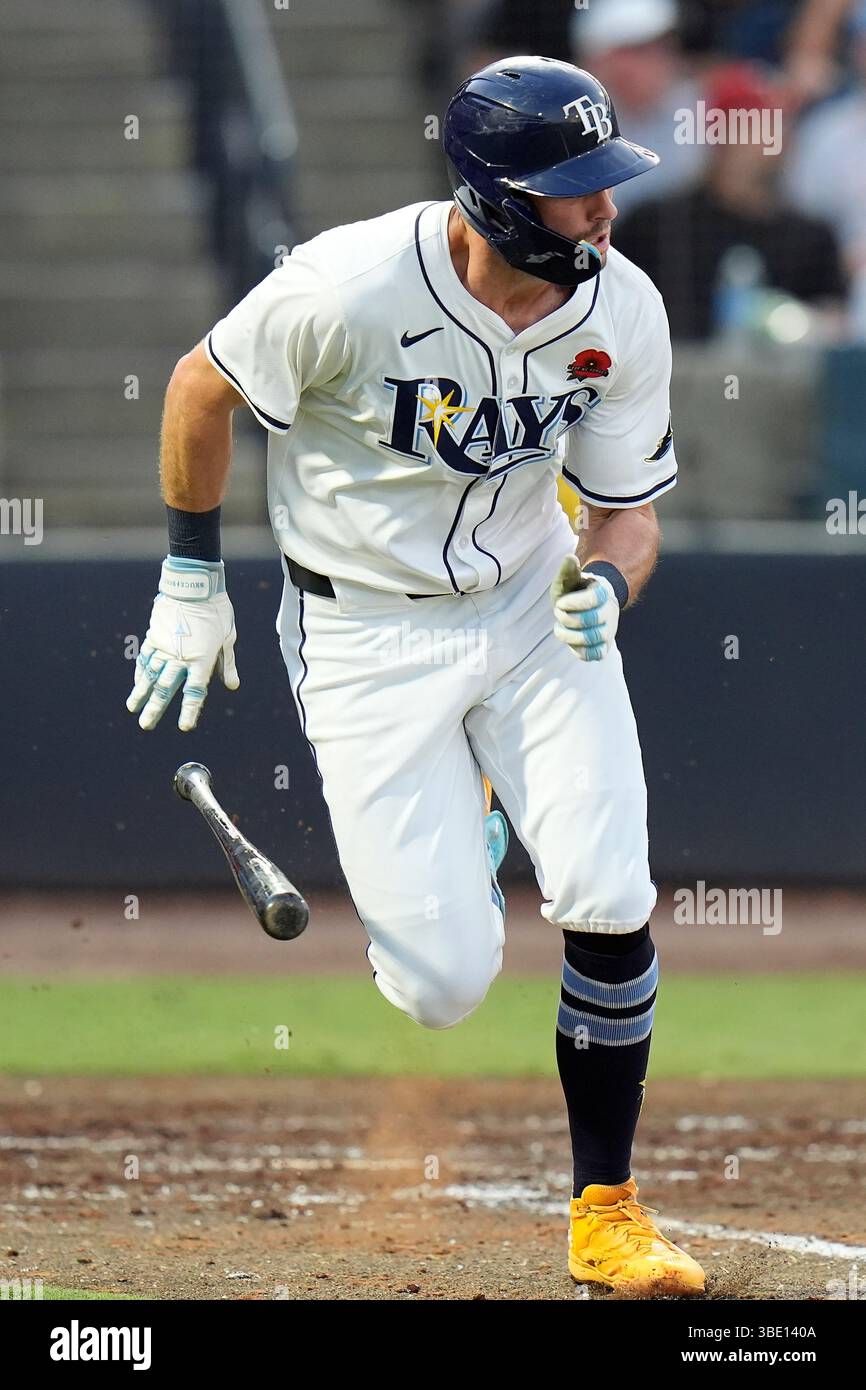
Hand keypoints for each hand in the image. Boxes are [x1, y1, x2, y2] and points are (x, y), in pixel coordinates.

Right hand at [126, 558, 238, 730]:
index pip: (195, 692)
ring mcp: (165, 647)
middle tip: (145, 726)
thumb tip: (232, 686)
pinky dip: (140, 672)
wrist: (195, 584)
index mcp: (202, 660)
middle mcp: (181, 657)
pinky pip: (146, 657)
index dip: (190, 711)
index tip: (184, 727)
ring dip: (141, 693)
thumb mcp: (228, 638)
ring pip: (150, 675)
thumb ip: (226, 664)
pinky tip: (137, 683)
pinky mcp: (154, 635)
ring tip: (132, 708)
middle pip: (166, 689)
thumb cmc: (217, 611)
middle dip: (155, 709)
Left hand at [550, 554, 619, 662]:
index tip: (560, 603)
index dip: (573, 603)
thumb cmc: (574, 591)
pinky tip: (570, 641)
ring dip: (569, 636)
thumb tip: (570, 558)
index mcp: (602, 592)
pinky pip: (594, 655)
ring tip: (560, 628)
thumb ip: (567, 571)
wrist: (586, 607)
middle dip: (568, 619)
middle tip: (558, 614)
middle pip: (592, 620)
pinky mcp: (604, 647)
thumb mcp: (567, 580)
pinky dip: (578, 651)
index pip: (593, 599)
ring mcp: (608, 630)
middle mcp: (609, 611)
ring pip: (592, 639)